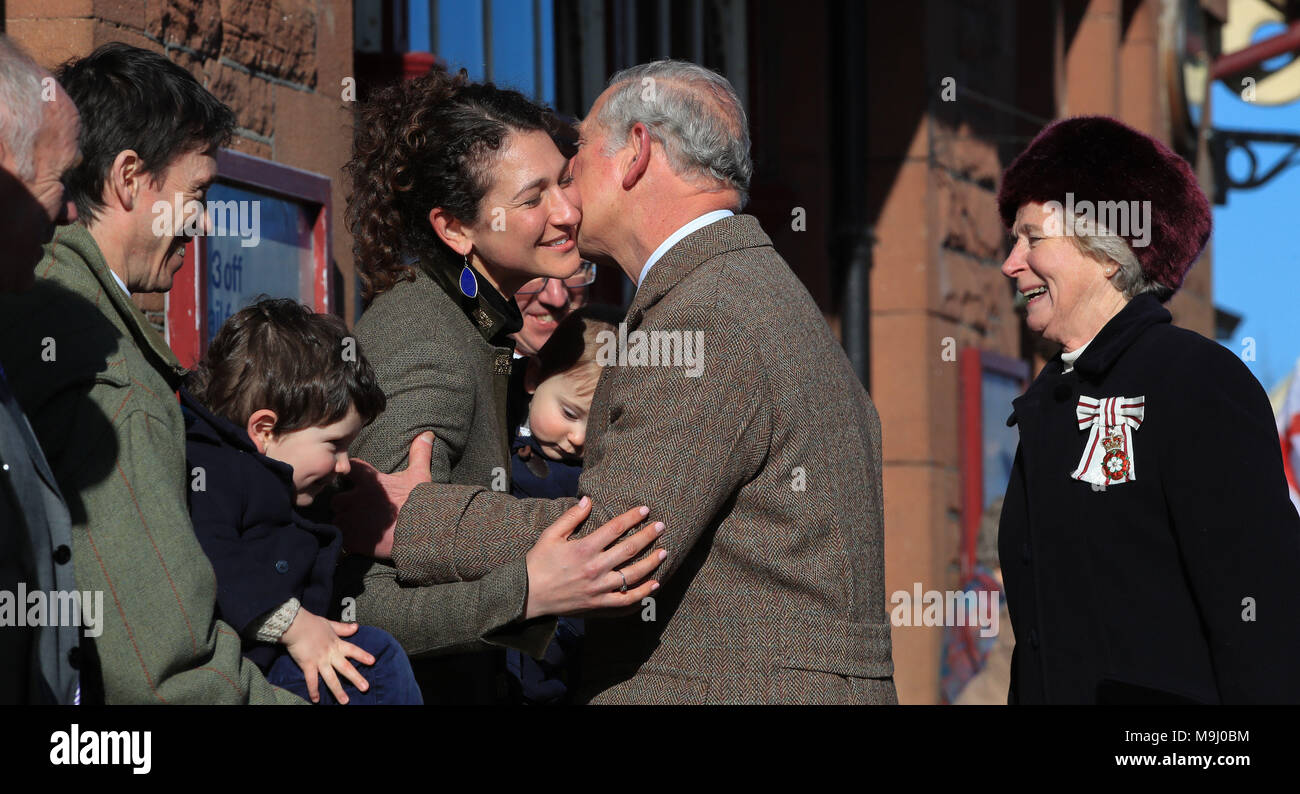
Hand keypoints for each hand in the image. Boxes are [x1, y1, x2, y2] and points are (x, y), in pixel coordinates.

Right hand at [280, 608, 374, 703]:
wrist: (295, 624)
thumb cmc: (311, 623)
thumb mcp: (330, 624)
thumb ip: (343, 628)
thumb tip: (357, 627)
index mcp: (336, 643)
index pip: (353, 650)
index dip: (363, 655)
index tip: (373, 662)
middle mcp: (330, 654)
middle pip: (346, 667)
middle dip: (356, 678)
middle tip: (365, 688)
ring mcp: (319, 660)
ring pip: (331, 678)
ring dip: (338, 690)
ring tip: (345, 701)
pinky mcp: (307, 664)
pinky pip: (311, 680)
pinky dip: (313, 690)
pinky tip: (316, 700)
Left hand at [333, 431, 433, 558]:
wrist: (421, 532)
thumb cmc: (420, 502)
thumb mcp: (421, 475)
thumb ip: (419, 453)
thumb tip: (427, 433)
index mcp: (369, 481)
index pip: (350, 469)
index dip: (351, 473)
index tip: (354, 478)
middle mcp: (356, 499)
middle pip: (336, 499)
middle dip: (342, 504)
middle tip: (353, 510)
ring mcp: (352, 520)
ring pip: (336, 520)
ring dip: (343, 523)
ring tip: (354, 528)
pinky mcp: (353, 540)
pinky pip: (341, 540)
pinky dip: (346, 541)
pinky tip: (355, 542)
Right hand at [524, 497, 665, 618]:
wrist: (528, 595)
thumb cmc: (538, 563)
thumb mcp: (550, 535)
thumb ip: (570, 518)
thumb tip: (588, 500)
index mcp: (583, 549)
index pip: (615, 528)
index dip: (632, 517)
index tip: (645, 510)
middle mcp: (595, 568)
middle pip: (629, 549)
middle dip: (648, 536)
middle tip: (662, 526)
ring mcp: (599, 588)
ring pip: (633, 575)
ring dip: (651, 562)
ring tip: (664, 552)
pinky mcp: (599, 604)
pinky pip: (626, 600)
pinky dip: (642, 593)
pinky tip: (655, 584)